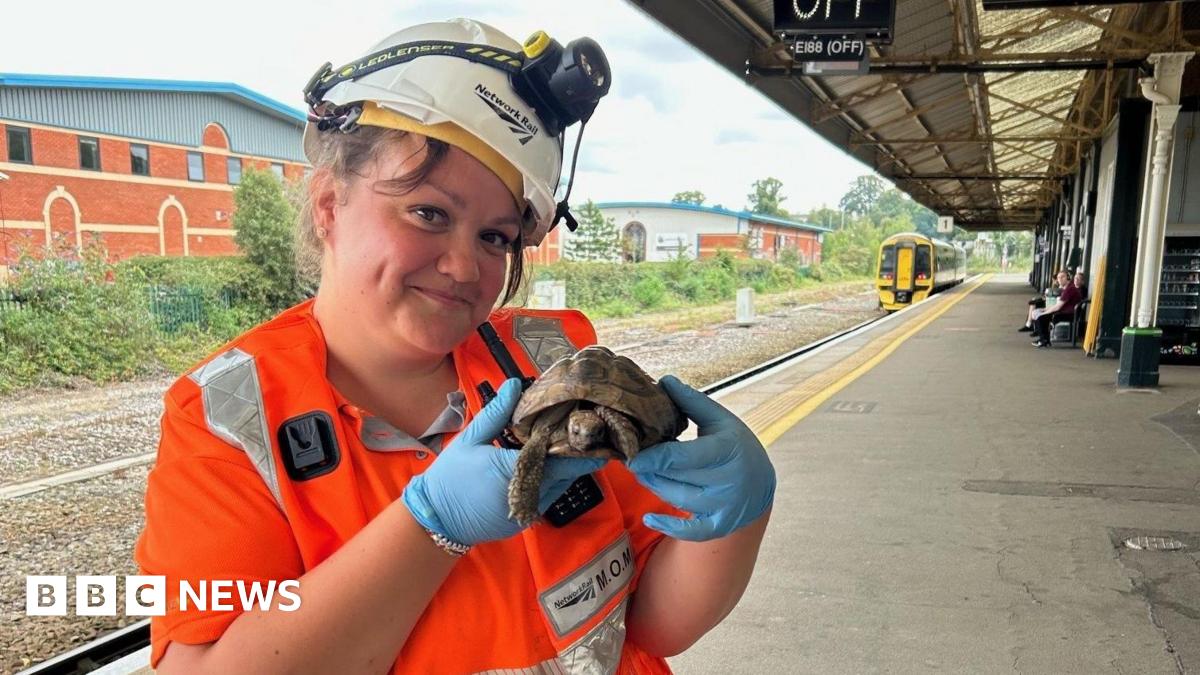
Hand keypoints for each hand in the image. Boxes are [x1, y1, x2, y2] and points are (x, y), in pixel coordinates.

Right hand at [401, 378, 606, 546]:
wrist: (436, 518)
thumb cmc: (450, 476)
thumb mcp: (470, 439)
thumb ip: (496, 413)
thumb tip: (514, 384)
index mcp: (512, 470)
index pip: (558, 459)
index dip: (578, 447)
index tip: (591, 432)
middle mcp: (526, 494)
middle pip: (565, 473)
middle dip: (576, 454)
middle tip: (587, 433)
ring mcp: (527, 511)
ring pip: (559, 487)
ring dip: (566, 468)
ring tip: (573, 445)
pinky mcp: (524, 521)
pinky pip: (547, 498)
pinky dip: (552, 482)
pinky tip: (550, 465)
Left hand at [626, 375, 774, 541]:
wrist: (761, 483)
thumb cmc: (736, 445)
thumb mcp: (720, 420)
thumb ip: (691, 402)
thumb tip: (664, 381)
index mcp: (726, 451)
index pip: (682, 457)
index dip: (653, 457)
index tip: (631, 454)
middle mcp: (727, 482)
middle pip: (675, 478)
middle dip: (648, 469)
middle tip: (630, 458)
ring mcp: (724, 506)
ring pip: (677, 499)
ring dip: (655, 486)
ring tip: (641, 472)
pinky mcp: (720, 525)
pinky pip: (691, 532)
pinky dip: (668, 525)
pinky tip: (650, 518)